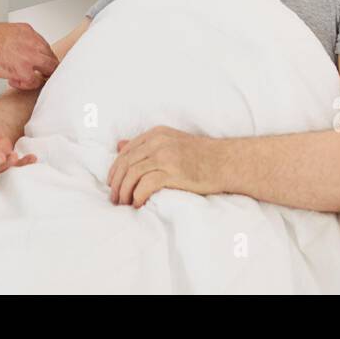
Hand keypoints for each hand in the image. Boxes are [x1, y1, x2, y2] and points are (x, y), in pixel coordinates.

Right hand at [0, 21, 58, 90]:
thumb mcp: (9, 31)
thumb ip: (19, 40)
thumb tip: (18, 50)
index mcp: (29, 32)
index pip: (46, 48)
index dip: (42, 59)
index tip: (36, 65)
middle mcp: (33, 43)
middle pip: (52, 60)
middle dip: (45, 70)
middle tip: (36, 76)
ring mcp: (30, 57)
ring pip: (49, 71)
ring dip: (38, 77)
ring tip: (24, 80)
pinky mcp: (24, 70)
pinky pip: (34, 82)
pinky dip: (24, 85)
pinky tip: (12, 81)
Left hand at [106, 126, 221, 207]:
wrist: (226, 161)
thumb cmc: (200, 155)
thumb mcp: (171, 141)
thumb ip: (145, 144)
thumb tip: (119, 146)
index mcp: (156, 134)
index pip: (125, 151)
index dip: (115, 170)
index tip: (112, 184)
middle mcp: (158, 142)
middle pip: (125, 163)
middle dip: (116, 183)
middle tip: (114, 199)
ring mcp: (166, 156)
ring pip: (132, 174)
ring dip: (124, 192)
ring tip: (124, 204)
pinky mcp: (174, 172)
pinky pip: (146, 185)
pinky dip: (138, 196)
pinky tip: (138, 204)